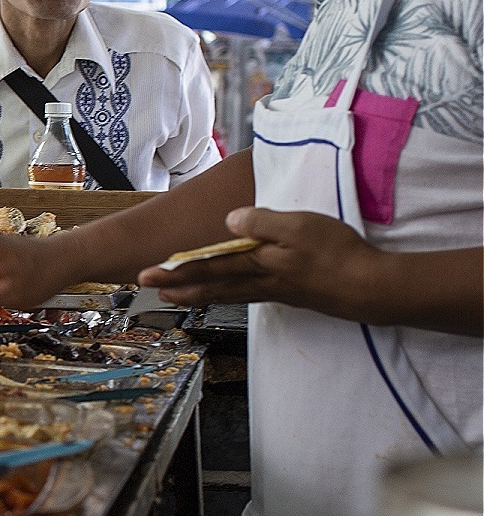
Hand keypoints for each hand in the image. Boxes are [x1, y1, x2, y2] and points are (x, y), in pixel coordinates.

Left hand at [137, 207, 379, 317]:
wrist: (369, 289)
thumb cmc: (337, 254)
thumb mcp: (301, 226)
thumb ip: (263, 222)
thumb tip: (230, 220)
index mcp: (257, 262)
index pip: (208, 265)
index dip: (175, 268)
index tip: (146, 273)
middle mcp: (259, 280)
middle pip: (210, 283)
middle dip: (176, 284)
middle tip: (146, 287)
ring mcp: (273, 290)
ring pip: (226, 292)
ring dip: (197, 293)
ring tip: (174, 295)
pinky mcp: (288, 294)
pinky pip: (245, 295)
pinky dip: (225, 295)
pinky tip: (224, 295)